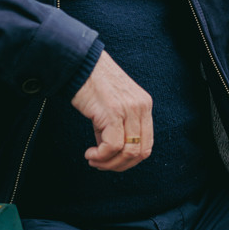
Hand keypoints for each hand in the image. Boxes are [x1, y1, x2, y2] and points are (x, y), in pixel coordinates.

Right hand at [69, 52, 152, 170]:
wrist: (81, 64)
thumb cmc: (93, 84)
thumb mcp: (113, 106)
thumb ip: (116, 129)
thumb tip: (109, 155)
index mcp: (145, 105)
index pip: (147, 144)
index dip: (130, 160)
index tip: (111, 161)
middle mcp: (141, 107)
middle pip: (141, 152)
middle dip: (120, 165)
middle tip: (100, 164)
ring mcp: (129, 110)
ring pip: (128, 152)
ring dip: (109, 163)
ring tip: (93, 159)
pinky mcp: (113, 112)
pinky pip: (113, 146)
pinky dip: (100, 156)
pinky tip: (89, 154)